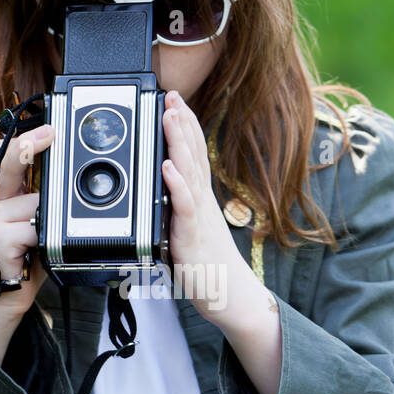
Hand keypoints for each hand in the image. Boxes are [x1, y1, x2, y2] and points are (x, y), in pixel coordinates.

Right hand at [0, 124, 53, 332]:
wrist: (12, 294)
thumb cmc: (30, 254)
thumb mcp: (40, 221)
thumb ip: (47, 198)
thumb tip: (73, 176)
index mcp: (7, 192)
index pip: (5, 156)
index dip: (24, 140)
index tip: (49, 129)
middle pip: (6, 164)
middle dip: (26, 146)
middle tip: (49, 133)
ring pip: (33, 204)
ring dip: (47, 219)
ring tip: (42, 238)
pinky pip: (31, 229)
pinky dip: (41, 239)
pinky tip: (35, 251)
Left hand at [159, 90, 259, 325]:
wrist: (231, 298)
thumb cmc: (209, 265)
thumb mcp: (189, 228)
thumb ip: (177, 207)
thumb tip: (162, 187)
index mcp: (199, 199)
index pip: (193, 154)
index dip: (185, 125)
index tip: (175, 100)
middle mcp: (201, 202)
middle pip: (192, 155)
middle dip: (181, 123)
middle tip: (172, 95)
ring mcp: (198, 217)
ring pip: (189, 173)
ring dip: (178, 143)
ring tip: (169, 117)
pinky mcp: (191, 237)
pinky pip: (183, 207)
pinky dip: (176, 185)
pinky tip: (168, 167)